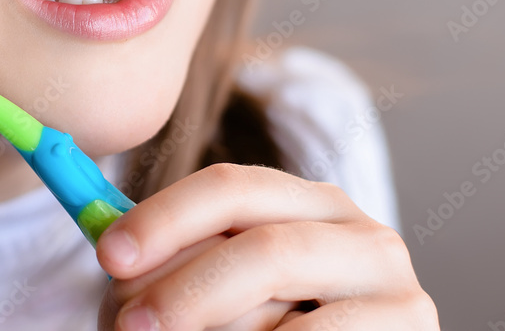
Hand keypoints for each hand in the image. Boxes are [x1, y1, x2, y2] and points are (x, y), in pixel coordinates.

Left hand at [95, 163, 439, 329]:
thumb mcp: (217, 290)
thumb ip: (175, 262)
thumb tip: (113, 246)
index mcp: (306, 203)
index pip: (231, 187)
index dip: (165, 217)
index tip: (109, 254)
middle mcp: (360, 233)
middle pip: (263, 248)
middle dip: (186, 291)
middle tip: (129, 325)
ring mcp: (395, 287)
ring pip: (289, 312)